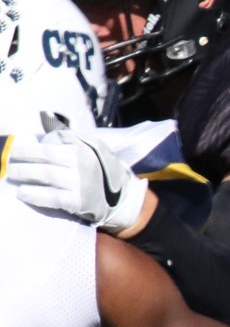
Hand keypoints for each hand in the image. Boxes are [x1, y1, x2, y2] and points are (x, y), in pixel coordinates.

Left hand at [4, 126, 146, 232]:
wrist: (122, 200)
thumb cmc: (102, 172)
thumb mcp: (94, 149)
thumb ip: (71, 138)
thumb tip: (44, 123)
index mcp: (85, 149)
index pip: (52, 144)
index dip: (30, 147)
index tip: (14, 150)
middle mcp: (84, 164)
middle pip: (47, 158)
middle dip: (23, 159)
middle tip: (8, 164)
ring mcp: (81, 184)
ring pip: (47, 176)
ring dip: (25, 175)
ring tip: (12, 176)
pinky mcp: (79, 202)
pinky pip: (52, 197)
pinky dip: (35, 195)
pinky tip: (23, 193)